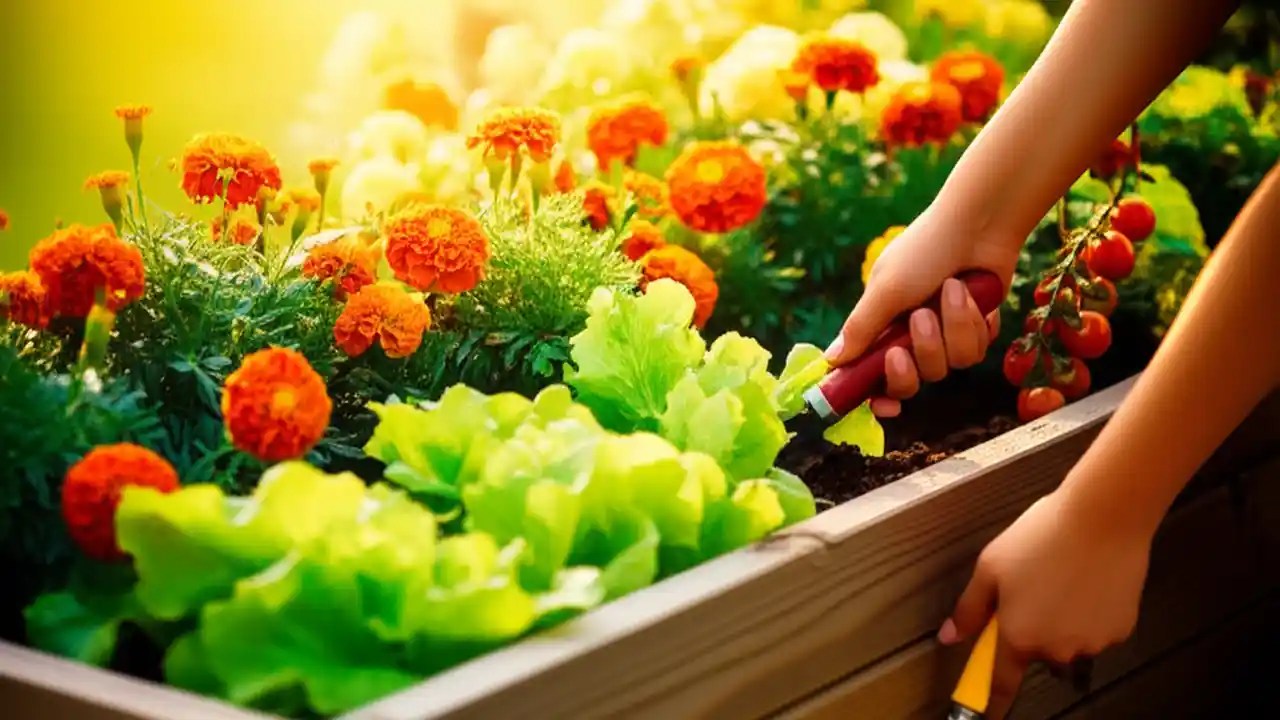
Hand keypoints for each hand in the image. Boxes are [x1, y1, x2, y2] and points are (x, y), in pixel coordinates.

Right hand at [825, 204, 1019, 416]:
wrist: (978, 226)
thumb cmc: (924, 250)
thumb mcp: (885, 290)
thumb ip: (861, 329)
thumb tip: (832, 361)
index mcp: (881, 326)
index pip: (871, 375)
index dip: (877, 396)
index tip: (886, 407)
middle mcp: (910, 336)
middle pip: (913, 380)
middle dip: (921, 353)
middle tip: (919, 320)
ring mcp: (944, 334)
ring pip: (949, 366)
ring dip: (952, 327)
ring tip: (951, 289)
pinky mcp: (975, 329)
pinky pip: (975, 350)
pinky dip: (974, 321)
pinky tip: (973, 295)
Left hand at [938, 489, 1152, 718]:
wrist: (1103, 518)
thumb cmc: (1041, 537)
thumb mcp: (990, 568)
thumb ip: (969, 609)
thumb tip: (950, 636)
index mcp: (1020, 637)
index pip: (1002, 682)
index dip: (992, 699)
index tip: (985, 713)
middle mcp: (1058, 649)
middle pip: (1037, 653)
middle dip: (1030, 630)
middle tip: (1030, 589)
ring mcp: (1092, 642)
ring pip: (1068, 641)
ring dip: (1062, 622)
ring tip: (1062, 577)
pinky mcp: (1121, 630)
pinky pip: (1096, 629)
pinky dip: (1090, 613)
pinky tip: (1087, 580)